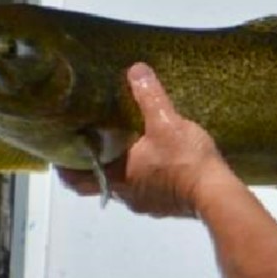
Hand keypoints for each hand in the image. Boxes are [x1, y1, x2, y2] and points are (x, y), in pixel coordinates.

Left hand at [58, 62, 227, 217]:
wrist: (216, 194)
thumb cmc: (185, 161)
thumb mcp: (166, 121)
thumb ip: (149, 96)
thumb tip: (135, 70)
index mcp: (118, 176)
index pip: (77, 179)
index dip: (65, 167)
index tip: (60, 153)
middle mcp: (126, 195)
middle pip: (100, 183)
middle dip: (96, 165)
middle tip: (95, 144)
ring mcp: (147, 204)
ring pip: (125, 188)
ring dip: (123, 172)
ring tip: (129, 148)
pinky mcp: (166, 207)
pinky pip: (148, 193)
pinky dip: (146, 179)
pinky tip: (159, 164)